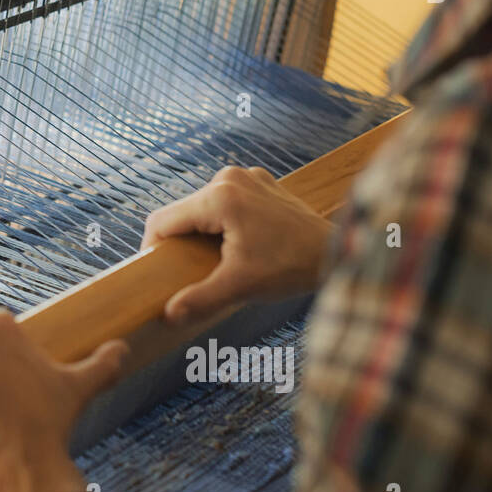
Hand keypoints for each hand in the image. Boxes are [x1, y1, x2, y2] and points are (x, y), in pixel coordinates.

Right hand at [141, 166, 332, 319]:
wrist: (338, 252)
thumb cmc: (293, 266)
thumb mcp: (241, 286)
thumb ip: (200, 299)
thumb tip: (169, 315)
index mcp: (219, 198)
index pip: (163, 220)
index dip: (153, 248)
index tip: (157, 272)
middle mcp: (229, 178)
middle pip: (183, 211)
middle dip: (181, 242)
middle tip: (188, 272)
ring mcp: (247, 177)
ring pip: (203, 206)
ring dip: (203, 232)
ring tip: (217, 260)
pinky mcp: (261, 182)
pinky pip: (226, 201)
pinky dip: (224, 222)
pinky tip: (239, 245)